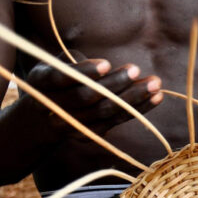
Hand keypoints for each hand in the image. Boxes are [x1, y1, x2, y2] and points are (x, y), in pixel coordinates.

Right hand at [22, 50, 162, 139]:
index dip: (84, 72)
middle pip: (87, 97)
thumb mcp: (53, 65)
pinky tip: (156, 97)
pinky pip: (117, 121)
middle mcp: (54, 107)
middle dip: (114, 83)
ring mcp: (73, 124)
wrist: (43, 118)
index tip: (106, 63)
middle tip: (136, 69)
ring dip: (132, 97)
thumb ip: (72, 62)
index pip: (62, 78)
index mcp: (41, 83)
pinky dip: (139, 109)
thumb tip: (104, 68)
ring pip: (105, 111)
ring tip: (154, 83)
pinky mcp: (91, 134)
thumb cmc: (55, 81)